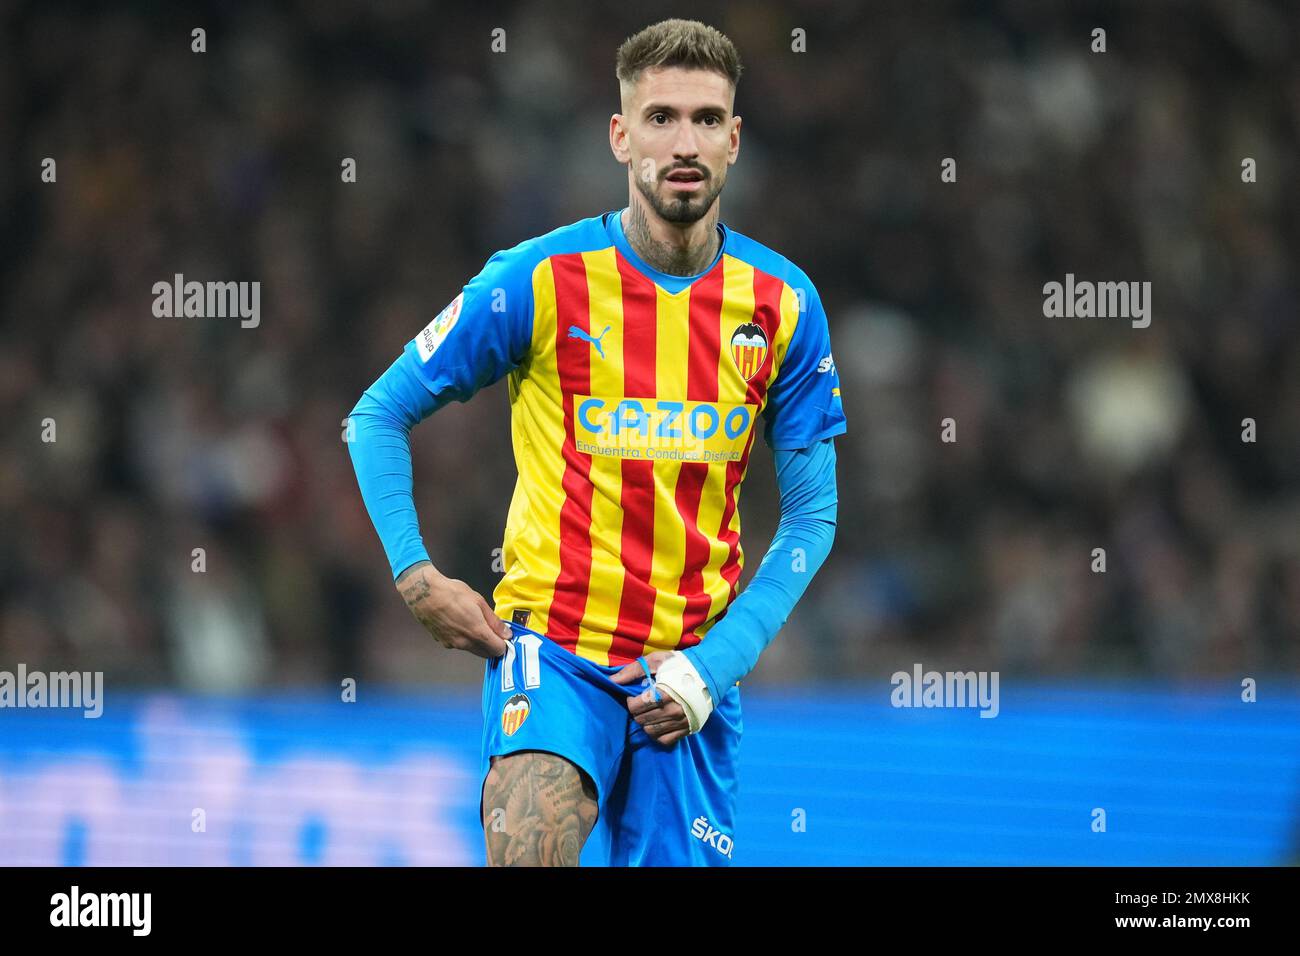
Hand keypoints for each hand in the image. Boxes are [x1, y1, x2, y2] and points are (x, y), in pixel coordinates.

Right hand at [395, 561, 509, 658]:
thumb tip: (506, 633)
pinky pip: (460, 645)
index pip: (498, 650)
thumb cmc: (452, 593)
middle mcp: (465, 643)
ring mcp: (452, 644)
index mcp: (477, 632)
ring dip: (479, 643)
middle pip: (486, 654)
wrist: (424, 593)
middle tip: (493, 630)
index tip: (504, 635)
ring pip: (473, 650)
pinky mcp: (442, 642)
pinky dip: (465, 639)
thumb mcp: (478, 601)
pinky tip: (461, 624)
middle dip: (492, 645)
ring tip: (475, 623)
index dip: (504, 643)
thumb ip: (493, 621)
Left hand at [611, 651, 689, 746]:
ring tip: (650, 712)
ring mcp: (681, 722)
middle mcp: (672, 711)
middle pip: (641, 720)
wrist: (710, 672)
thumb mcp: (655, 661)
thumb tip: (611, 681)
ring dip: (646, 722)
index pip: (634, 707)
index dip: (631, 701)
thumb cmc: (680, 665)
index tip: (635, 695)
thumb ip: (632, 671)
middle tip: (643, 703)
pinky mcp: (687, 729)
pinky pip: (665, 741)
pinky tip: (658, 723)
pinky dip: (658, 734)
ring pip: (651, 732)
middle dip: (638, 712)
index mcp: (663, 694)